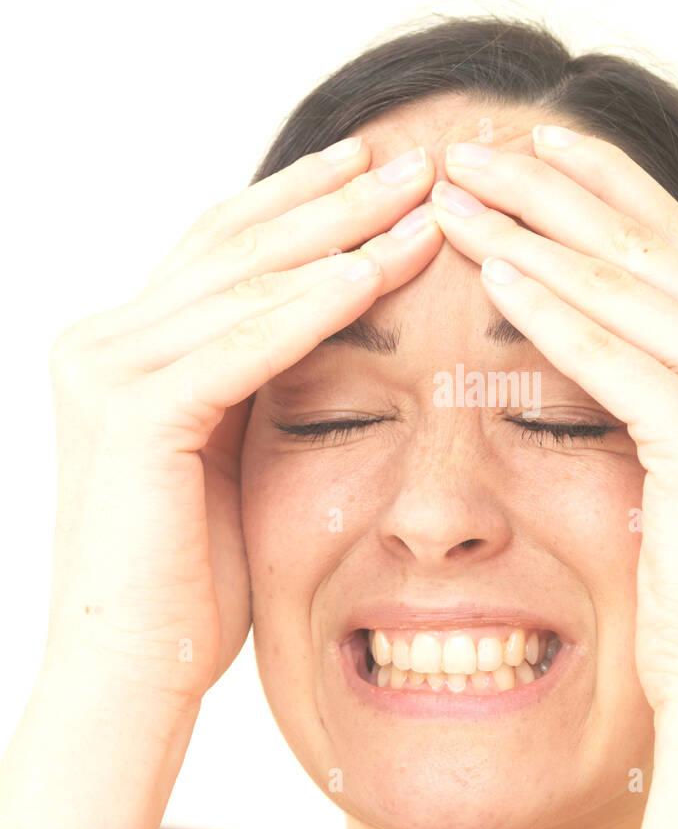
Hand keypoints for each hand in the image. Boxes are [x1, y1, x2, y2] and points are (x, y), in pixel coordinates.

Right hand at [45, 142, 439, 705]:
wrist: (131, 673)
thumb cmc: (191, 581)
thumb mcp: (231, 456)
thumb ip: (254, 384)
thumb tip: (326, 327)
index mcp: (127, 348)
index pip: (225, 247)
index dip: (305, 200)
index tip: (381, 166)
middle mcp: (104, 342)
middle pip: (238, 242)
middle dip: (336, 196)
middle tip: (419, 156)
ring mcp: (110, 371)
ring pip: (246, 278)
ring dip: (343, 233)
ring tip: (421, 196)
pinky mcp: (135, 414)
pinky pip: (243, 341)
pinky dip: (313, 305)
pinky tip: (376, 271)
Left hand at [431, 127, 677, 704]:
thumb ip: (666, 383)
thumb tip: (599, 331)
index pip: (670, 239)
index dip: (597, 181)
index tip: (532, 141)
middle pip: (639, 240)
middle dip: (546, 184)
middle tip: (467, 146)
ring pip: (617, 282)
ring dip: (526, 229)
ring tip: (455, 191)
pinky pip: (607, 352)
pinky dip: (544, 306)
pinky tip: (490, 266)